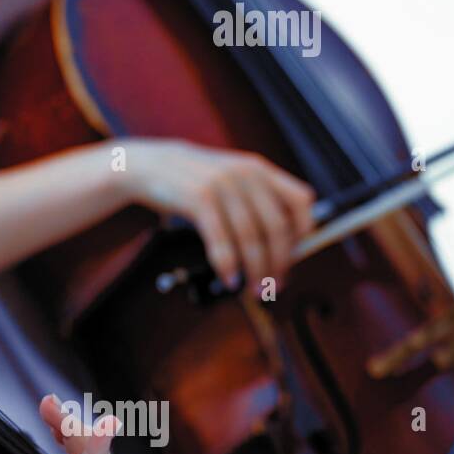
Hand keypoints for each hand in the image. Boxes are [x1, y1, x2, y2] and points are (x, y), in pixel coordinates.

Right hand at [114, 138, 316, 295]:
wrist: (150, 164)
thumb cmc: (192, 179)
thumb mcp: (229, 178)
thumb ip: (255, 199)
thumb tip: (282, 243)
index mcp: (259, 169)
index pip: (300, 200)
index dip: (303, 231)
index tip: (294, 254)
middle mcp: (245, 175)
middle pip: (276, 227)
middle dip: (278, 262)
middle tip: (275, 284)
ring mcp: (222, 185)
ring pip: (250, 238)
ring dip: (255, 270)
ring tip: (253, 289)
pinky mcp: (199, 199)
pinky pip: (221, 240)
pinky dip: (227, 264)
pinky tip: (229, 278)